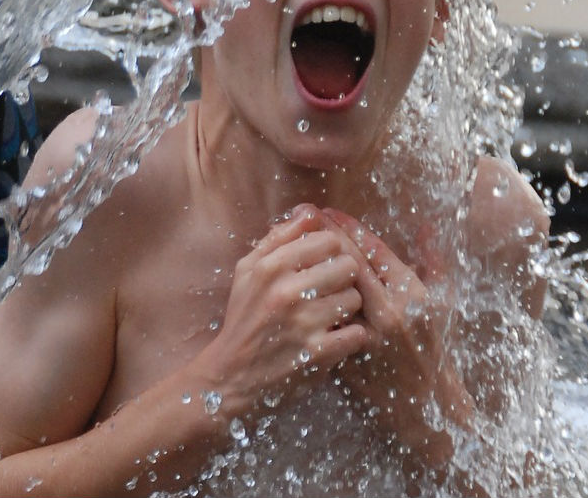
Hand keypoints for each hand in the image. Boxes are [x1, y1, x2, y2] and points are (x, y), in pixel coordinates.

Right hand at [185, 204, 369, 423]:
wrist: (229, 377)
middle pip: (348, 266)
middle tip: (329, 294)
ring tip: (330, 317)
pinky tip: (335, 338)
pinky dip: (351, 336)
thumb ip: (279, 238)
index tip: (322, 268)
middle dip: (343, 279)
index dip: (331, 253)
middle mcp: (287, 291)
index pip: (329, 240)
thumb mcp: (248, 272)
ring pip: (355, 298)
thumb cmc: (244, 318)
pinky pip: (357, 332)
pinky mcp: (317, 354)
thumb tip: (310, 210)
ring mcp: (304, 323)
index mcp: (271, 266)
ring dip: (347, 309)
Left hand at [322, 210, 473, 467]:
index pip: (373, 250)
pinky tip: (298, 282)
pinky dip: (311, 297)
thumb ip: (433, 260)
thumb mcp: (444, 300)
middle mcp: (387, 312)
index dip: (349, 227)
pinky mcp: (348, 354)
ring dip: (313, 265)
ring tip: (296, 245)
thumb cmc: (436, 344)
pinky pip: (324, 320)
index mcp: (411, 294)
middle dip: (325, 239)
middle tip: (307, 219)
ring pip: (331, 291)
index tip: (330, 211)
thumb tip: (425, 226)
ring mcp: (365, 335)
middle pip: (347, 265)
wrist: (425, 399)